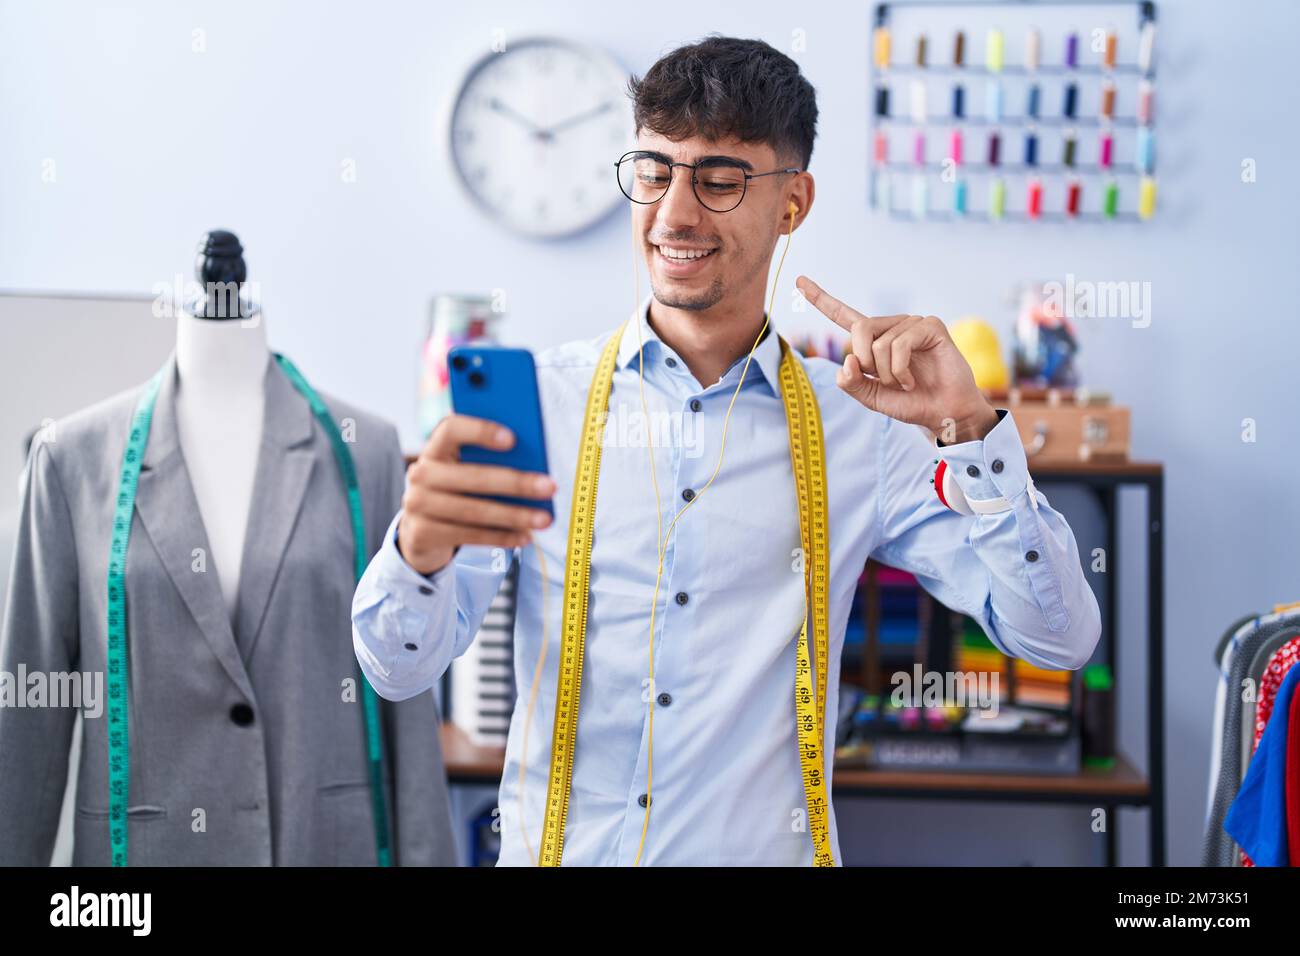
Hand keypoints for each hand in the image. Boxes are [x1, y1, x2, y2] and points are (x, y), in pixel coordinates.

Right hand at [398, 415, 555, 574]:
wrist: (421, 530)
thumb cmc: (455, 491)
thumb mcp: (464, 469)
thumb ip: (488, 460)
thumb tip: (533, 465)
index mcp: (435, 448)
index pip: (451, 429)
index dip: (480, 431)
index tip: (513, 438)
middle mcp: (420, 473)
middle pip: (472, 476)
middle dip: (516, 482)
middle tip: (549, 487)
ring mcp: (418, 505)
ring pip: (474, 510)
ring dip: (515, 516)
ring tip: (543, 519)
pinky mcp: (423, 533)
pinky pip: (470, 535)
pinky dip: (501, 536)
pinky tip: (524, 536)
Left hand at [796, 276, 997, 442]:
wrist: (943, 414)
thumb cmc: (911, 403)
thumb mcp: (871, 397)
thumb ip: (852, 382)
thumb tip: (847, 361)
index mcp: (874, 339)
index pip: (843, 315)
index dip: (821, 299)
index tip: (799, 282)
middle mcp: (891, 326)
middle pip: (859, 328)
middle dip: (865, 361)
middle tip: (883, 380)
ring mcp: (912, 324)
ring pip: (880, 343)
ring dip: (887, 374)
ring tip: (905, 383)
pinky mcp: (931, 326)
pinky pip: (901, 344)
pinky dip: (901, 371)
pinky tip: (912, 380)